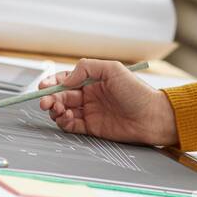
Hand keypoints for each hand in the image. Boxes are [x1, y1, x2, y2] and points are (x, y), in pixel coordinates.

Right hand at [38, 59, 178, 146]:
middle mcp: (90, 95)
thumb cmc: (137, 92)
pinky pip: (72, 125)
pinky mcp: (92, 128)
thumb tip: (66, 79)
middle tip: (45, 102)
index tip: (44, 86)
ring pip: (64, 111)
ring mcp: (90, 112)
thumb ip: (86, 68)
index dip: (53, 83)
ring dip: (56, 110)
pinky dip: (64, 122)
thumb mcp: (113, 69)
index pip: (67, 79)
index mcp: (93, 80)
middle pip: (62, 96)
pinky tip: (65, 118)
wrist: (152, 117)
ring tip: (57, 110)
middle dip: (50, 98)